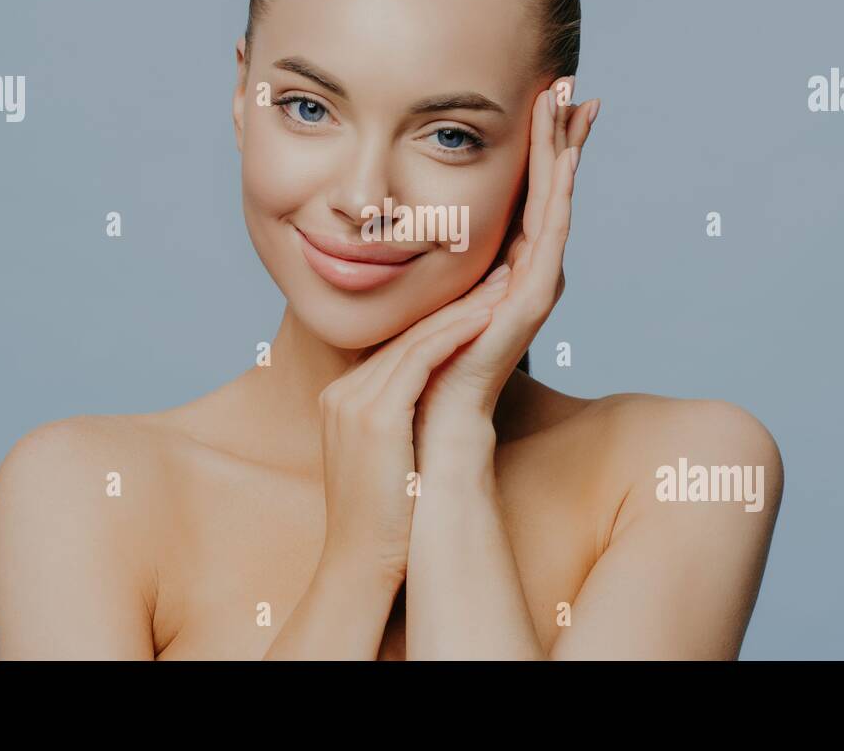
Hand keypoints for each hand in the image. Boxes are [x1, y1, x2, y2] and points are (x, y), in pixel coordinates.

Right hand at [314, 271, 512, 587]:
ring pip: (416, 340)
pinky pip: (420, 360)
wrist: (361, 568)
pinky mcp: (374, 416)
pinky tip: (487, 317)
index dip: (441, 321)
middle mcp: (341, 393)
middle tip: (496, 275)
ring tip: (503, 287)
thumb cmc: (386, 523)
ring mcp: (352, 402)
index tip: (478, 298)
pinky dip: (455, 335)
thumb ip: (403, 422)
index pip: (396, 347)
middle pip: (405, 335)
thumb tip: (440, 405)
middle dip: (454, 305)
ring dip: (463, 311)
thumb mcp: (390, 459)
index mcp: (342, 399)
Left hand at [415, 79, 598, 450]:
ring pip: (554, 203)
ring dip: (563, 151)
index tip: (537, 101)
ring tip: (570, 102)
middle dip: (558, 138)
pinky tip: (563, 154)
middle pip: (547, 192)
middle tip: (569, 85)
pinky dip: (557, 190)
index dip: (533, 151)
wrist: (425, 436)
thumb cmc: (411, 381)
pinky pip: (549, 233)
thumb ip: (418, 277)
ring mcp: (532, 288)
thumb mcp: (412, 309)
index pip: (522, 198)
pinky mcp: (531, 302)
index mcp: (498, 274)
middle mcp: (524, 277)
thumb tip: (380, 241)